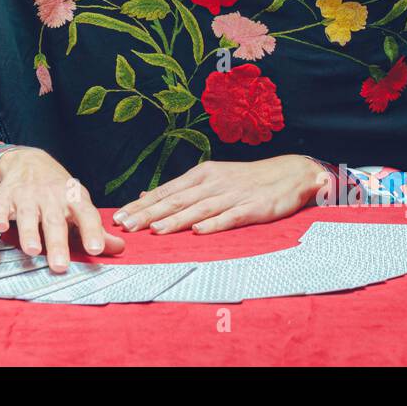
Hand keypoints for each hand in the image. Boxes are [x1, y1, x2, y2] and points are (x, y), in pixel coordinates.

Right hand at [0, 146, 125, 272]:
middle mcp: (50, 196)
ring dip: (29, 232)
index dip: (92, 231)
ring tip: (32, 250)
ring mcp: (26, 195)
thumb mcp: (79, 205)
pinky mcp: (5, 196)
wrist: (29, 161)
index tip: (96, 250)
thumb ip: (95, 229)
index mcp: (73, 199)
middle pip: (54, 221)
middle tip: (60, 266)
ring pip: (28, 215)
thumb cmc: (59, 191)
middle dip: (57, 243)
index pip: (86, 215)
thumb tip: (119, 249)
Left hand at [110, 155, 328, 234]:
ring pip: (198, 209)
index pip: (165, 191)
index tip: (118, 216)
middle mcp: (212, 183)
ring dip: (175, 220)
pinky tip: (198, 231)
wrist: (288, 174)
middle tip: (125, 225)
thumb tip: (145, 196)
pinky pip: (229, 217)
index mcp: (201, 175)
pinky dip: (213, 224)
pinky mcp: (251, 208)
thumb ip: (179, 190)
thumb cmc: (244, 180)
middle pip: (176, 200)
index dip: (141, 204)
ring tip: (154, 231)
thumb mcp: (209, 178)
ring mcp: (231, 195)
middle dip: (149, 213)